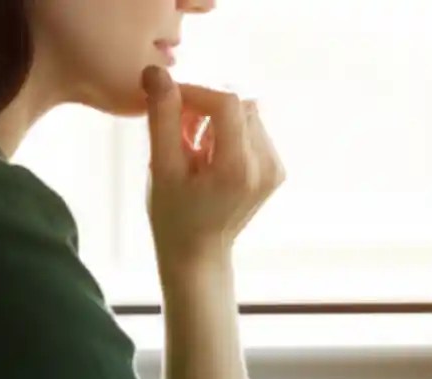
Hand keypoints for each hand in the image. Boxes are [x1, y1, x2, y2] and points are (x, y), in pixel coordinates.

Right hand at [142, 66, 283, 272]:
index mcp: (240, 168)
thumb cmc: (174, 216)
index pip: (226, 104)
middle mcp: (267, 166)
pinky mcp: (275, 169)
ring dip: (216, 120)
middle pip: (238, 106)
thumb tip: (156, 73)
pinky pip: (252, 130)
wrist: (199, 253)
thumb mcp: (163, 167)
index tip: (168, 101)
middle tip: (177, 131)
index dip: (194, 93)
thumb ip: (163, 118)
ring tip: (192, 147)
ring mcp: (275, 168)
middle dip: (205, 108)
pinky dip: (228, 133)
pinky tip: (208, 156)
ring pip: (246, 115)